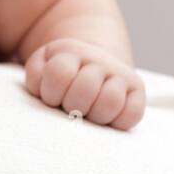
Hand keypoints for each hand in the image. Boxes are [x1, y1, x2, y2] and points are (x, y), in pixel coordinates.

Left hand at [23, 38, 145, 129]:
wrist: (93, 65)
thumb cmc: (62, 76)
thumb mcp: (42, 68)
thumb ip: (36, 74)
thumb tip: (42, 83)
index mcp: (71, 51)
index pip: (60, 73)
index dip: (51, 93)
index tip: (53, 98)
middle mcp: (100, 60)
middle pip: (85, 89)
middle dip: (73, 105)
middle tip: (72, 108)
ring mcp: (121, 75)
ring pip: (110, 101)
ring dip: (95, 115)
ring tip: (90, 114)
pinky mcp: (137, 92)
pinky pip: (133, 113)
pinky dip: (118, 121)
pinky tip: (107, 118)